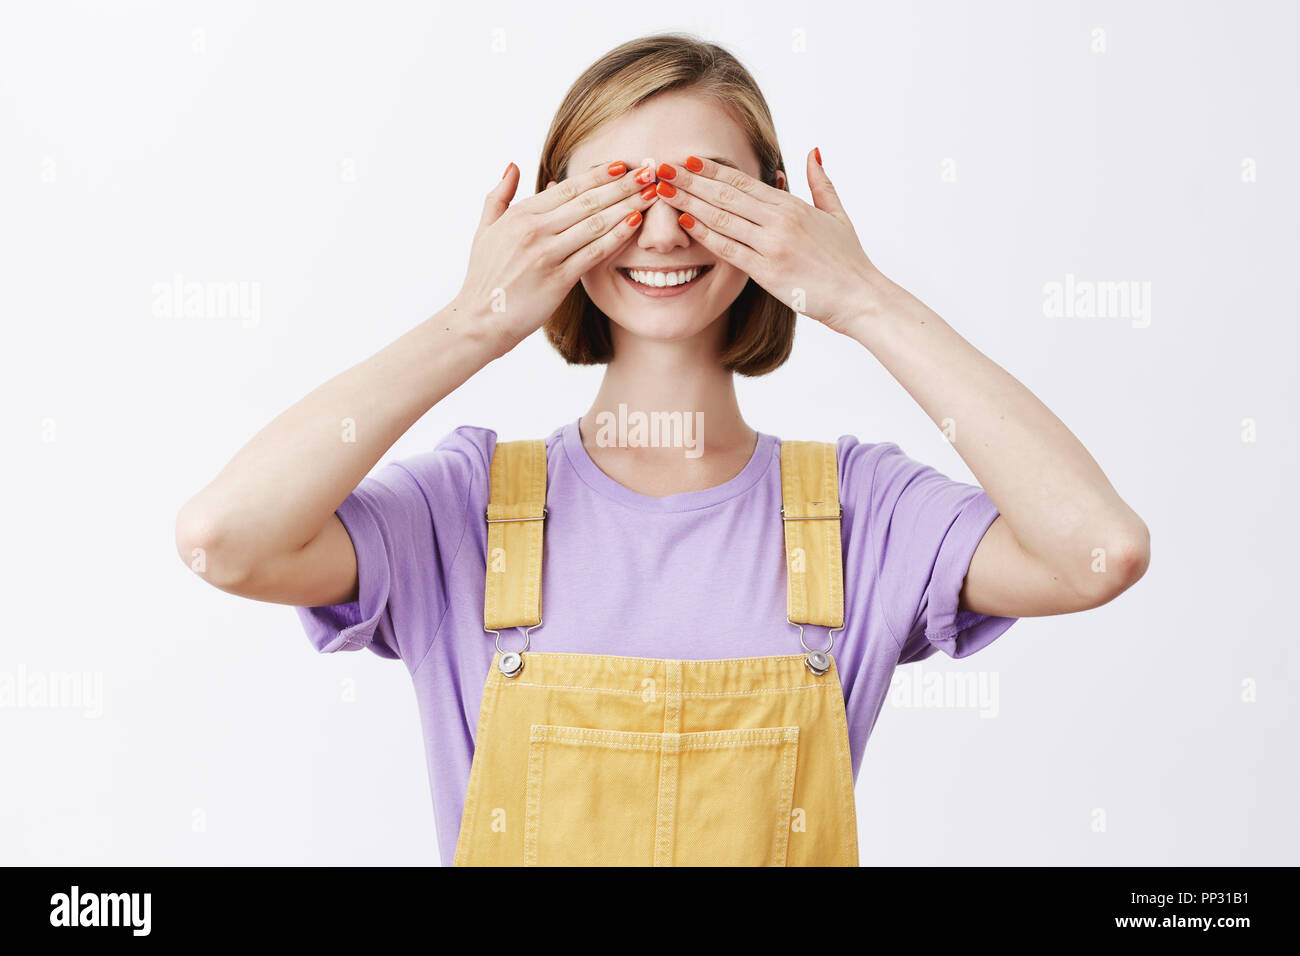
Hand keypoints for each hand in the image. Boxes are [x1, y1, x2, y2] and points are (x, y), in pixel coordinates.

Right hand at [454, 160, 659, 355]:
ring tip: (651, 194)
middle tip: (649, 171)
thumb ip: (500, 196)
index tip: (624, 164)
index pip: (569, 188)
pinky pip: (594, 253)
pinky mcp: (558, 280)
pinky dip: (617, 236)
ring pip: (595, 223)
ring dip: (627, 206)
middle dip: (622, 185)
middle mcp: (534, 230)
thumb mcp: (485, 230)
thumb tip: (514, 165)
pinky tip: (636, 223)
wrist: (479, 320)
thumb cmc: (484, 277)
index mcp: (520, 215)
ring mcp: (547, 255)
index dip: (599, 175)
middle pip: (588, 201)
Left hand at [651, 151, 882, 333]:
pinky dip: (705, 234)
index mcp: (792, 205)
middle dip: (690, 181)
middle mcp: (779, 221)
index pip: (743, 181)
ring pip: (722, 218)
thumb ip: (820, 182)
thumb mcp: (836, 214)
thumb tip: (812, 151)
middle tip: (662, 168)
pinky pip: (729, 249)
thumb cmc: (848, 260)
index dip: (712, 169)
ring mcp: (772, 245)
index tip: (688, 159)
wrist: (859, 296)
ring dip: (689, 203)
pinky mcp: (767, 272)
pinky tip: (684, 223)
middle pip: (725, 195)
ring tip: (663, 191)